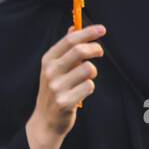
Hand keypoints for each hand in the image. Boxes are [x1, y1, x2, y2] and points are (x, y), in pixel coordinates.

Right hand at [25, 24, 104, 148]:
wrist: (46, 120)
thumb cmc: (55, 89)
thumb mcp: (54, 67)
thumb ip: (65, 48)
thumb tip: (74, 27)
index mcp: (48, 60)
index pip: (70, 40)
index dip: (88, 32)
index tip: (102, 29)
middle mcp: (50, 72)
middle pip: (80, 51)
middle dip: (95, 49)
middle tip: (100, 52)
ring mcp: (56, 87)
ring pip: (88, 69)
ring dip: (92, 73)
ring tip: (84, 79)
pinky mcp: (65, 101)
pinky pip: (89, 86)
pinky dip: (89, 87)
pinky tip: (80, 93)